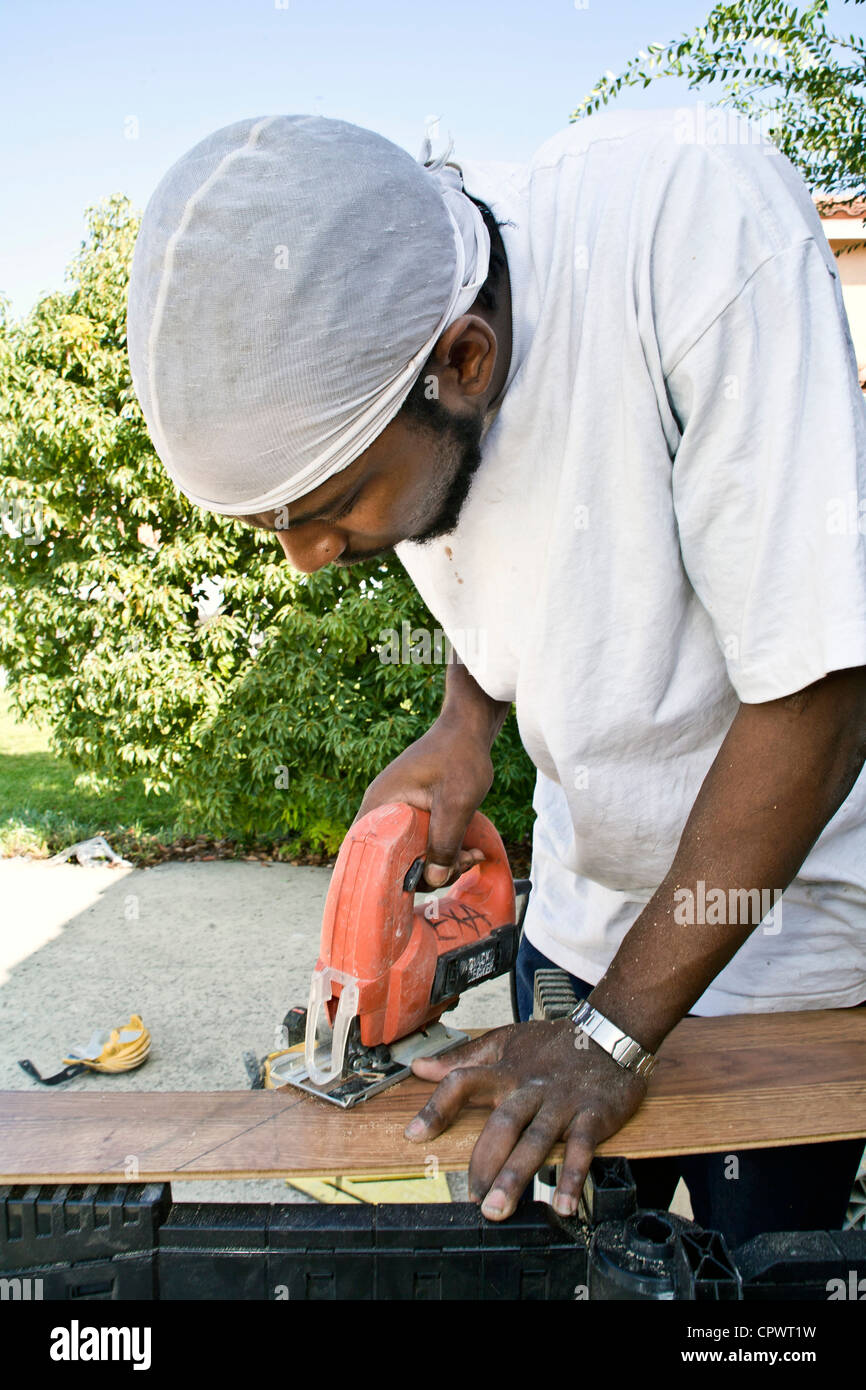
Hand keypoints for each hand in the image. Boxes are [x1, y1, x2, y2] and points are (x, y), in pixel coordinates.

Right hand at [352, 713, 494, 887]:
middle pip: (394, 857)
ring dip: (442, 860)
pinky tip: (469, 849)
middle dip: (429, 869)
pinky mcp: (414, 809)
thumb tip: (434, 880)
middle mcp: (382, 808)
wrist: (469, 726)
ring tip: (472, 856)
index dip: (389, 876)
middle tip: (463, 864)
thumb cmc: (460, 757)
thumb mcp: (456, 803)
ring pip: (413, 851)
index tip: (423, 883)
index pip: (369, 854)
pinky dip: (443, 848)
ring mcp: (398, 808)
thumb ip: (444, 842)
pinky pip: (423, 839)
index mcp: (381, 805)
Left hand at [404, 1020, 647, 1219]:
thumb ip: (463, 1057)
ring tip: (498, 1209)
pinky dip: (572, 1176)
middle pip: (502, 1124)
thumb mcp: (505, 1041)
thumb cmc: (554, 1043)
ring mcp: (561, 1103)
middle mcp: (530, 1087)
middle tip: (470, 1198)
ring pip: (536, 1140)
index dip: (437, 1108)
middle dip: (484, 1162)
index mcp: (506, 1070)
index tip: (414, 1136)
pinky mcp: (593, 1115)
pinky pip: (581, 1149)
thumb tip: (420, 1067)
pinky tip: (563, 1204)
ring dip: (516, 1176)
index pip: (463, 1082)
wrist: (610, 1031)